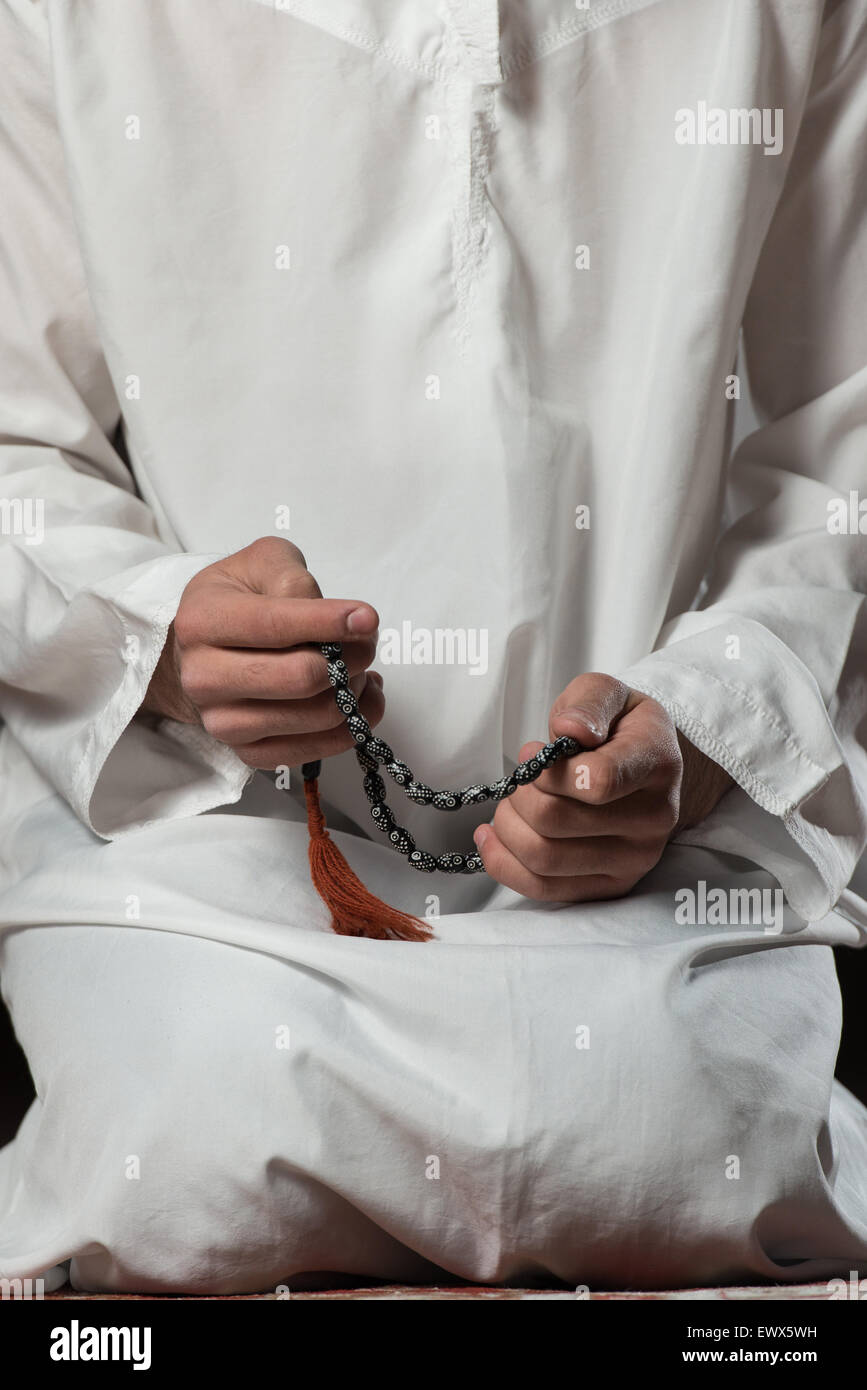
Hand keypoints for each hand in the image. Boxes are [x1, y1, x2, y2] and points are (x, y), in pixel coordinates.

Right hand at [141, 536, 383, 767]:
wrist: (201, 650)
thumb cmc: (239, 600)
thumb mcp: (260, 563)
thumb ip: (294, 577)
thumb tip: (338, 619)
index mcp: (202, 622)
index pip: (275, 626)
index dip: (329, 622)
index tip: (367, 618)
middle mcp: (203, 677)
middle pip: (301, 678)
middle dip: (350, 658)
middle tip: (365, 643)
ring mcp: (222, 721)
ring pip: (315, 716)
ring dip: (354, 692)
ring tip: (360, 669)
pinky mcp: (247, 752)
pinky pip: (313, 750)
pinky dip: (351, 727)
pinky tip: (358, 699)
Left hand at [472, 672, 733, 902]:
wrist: (647, 771)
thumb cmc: (618, 729)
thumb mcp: (608, 693)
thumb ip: (588, 703)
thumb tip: (569, 730)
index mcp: (657, 765)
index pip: (596, 782)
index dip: (548, 770)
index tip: (535, 753)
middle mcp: (654, 819)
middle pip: (555, 820)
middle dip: (520, 795)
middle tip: (521, 779)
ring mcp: (634, 860)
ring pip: (543, 857)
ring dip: (509, 827)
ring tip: (512, 804)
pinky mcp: (610, 886)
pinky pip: (544, 889)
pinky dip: (504, 862)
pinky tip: (493, 835)